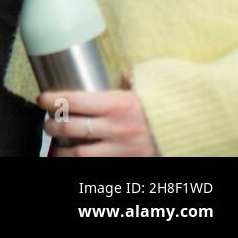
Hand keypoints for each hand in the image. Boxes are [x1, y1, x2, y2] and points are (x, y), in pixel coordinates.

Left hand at [38, 74, 159, 156]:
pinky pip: (99, 165)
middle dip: (52, 126)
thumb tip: (122, 72)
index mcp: (117, 104)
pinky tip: (74, 159)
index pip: (72, 101)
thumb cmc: (168, 107)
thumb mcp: (147, 88)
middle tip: (47, 124)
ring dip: (62, 151)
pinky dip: (83, 162)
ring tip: (56, 147)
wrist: (196, 131)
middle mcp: (116, 128)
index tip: (41, 99)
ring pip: (79, 154)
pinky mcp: (129, 163)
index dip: (51, 101)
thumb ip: (130, 81)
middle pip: (70, 128)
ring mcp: (122, 149)